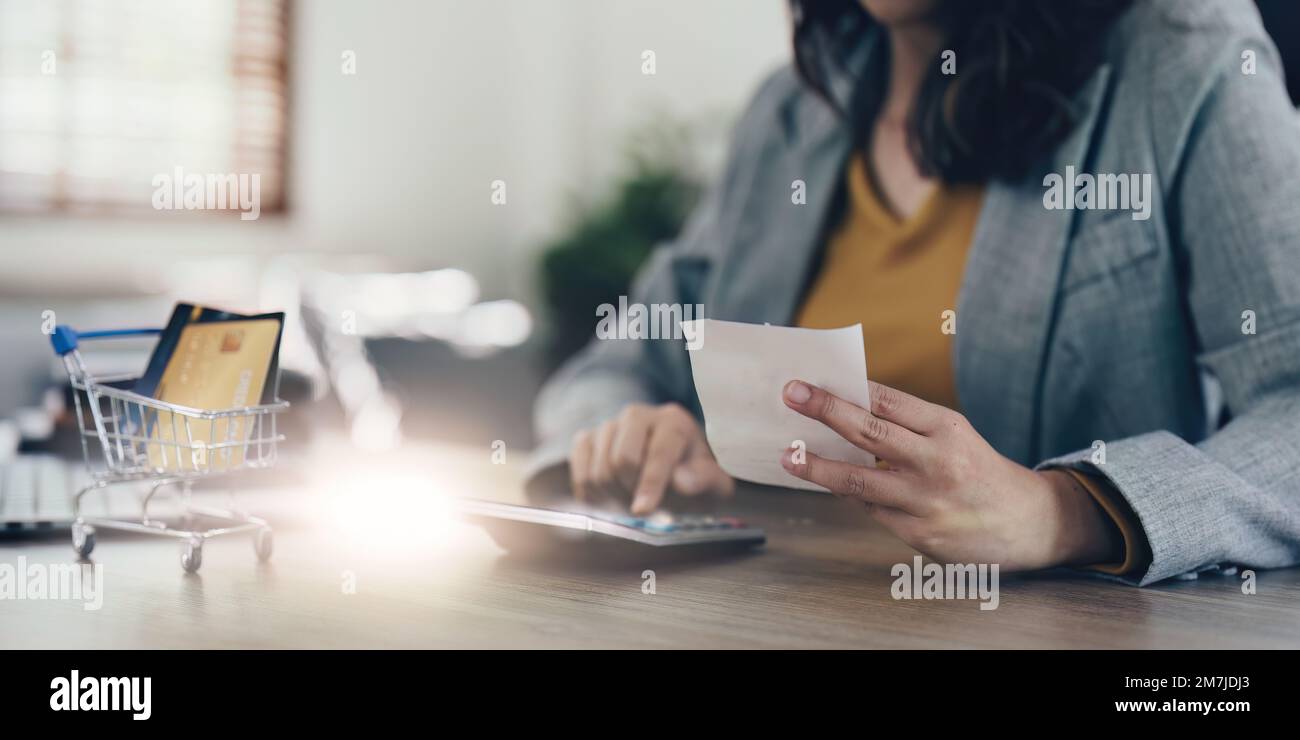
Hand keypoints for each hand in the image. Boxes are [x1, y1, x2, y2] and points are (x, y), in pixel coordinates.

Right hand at [569, 403, 733, 514]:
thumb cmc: (694, 475)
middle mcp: (638, 415)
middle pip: (621, 459)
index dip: (651, 484)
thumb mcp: (712, 481)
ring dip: (611, 495)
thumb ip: (702, 479)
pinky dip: (589, 488)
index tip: (643, 510)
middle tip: (641, 507)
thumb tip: (680, 480)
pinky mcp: (588, 438)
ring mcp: (610, 424)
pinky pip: (578, 464)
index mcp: (673, 421)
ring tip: (628, 501)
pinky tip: (607, 497)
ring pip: (598, 467)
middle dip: (630, 491)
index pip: (659, 452)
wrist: (675, 467)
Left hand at [779, 380, 1121, 570]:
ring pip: (858, 481)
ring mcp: (927, 501)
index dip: (843, 390)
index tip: (805, 382)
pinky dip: (855, 497)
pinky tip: (838, 486)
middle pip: (869, 433)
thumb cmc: (978, 470)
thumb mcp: (953, 435)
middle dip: (825, 412)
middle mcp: (937, 462)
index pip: (886, 401)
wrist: (1030, 523)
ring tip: (790, 456)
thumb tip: (843, 411)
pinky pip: (873, 511)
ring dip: (818, 467)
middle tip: (790, 397)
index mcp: (947, 428)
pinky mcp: (920, 534)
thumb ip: (906, 425)